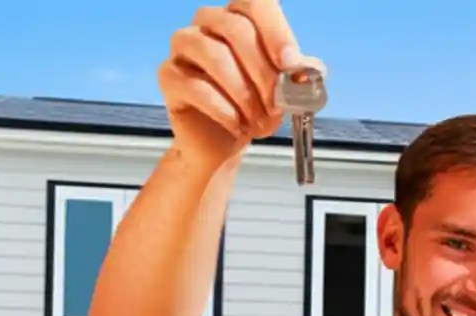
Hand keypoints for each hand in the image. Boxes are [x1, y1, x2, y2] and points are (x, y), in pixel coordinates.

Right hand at [156, 1, 319, 169]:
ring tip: (259, 121)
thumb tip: (307, 69)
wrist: (223, 141)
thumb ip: (300, 75)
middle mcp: (208, 22)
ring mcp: (184, 45)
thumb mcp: (287, 90)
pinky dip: (225, 110)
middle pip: (236, 29)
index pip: (256, 2)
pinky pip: (196, 86)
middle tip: (277, 105)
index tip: (290, 65)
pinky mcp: (168, 75)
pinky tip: (238, 125)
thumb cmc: (254, 107)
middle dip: (263, 72)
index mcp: (240, 17)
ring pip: (215, 55)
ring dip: (244, 93)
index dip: (276, 32)